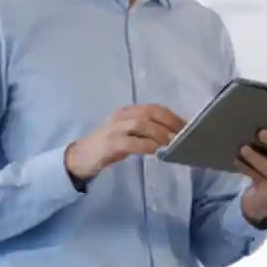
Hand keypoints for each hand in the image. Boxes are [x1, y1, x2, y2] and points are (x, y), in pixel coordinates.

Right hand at [65, 104, 184, 184]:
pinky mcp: (110, 143)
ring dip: (159, 133)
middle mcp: (121, 116)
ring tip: (171, 143)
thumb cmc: (108, 147)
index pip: (153, 108)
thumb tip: (173, 135)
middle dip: (169, 122)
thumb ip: (146, 132)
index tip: (187, 126)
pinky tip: (156, 152)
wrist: (79, 158)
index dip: (171, 116)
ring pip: (140, 124)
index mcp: (127, 112)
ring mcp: (114, 128)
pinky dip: (147, 145)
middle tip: (182, 135)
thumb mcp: (128, 135)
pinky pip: (132, 142)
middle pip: (149, 112)